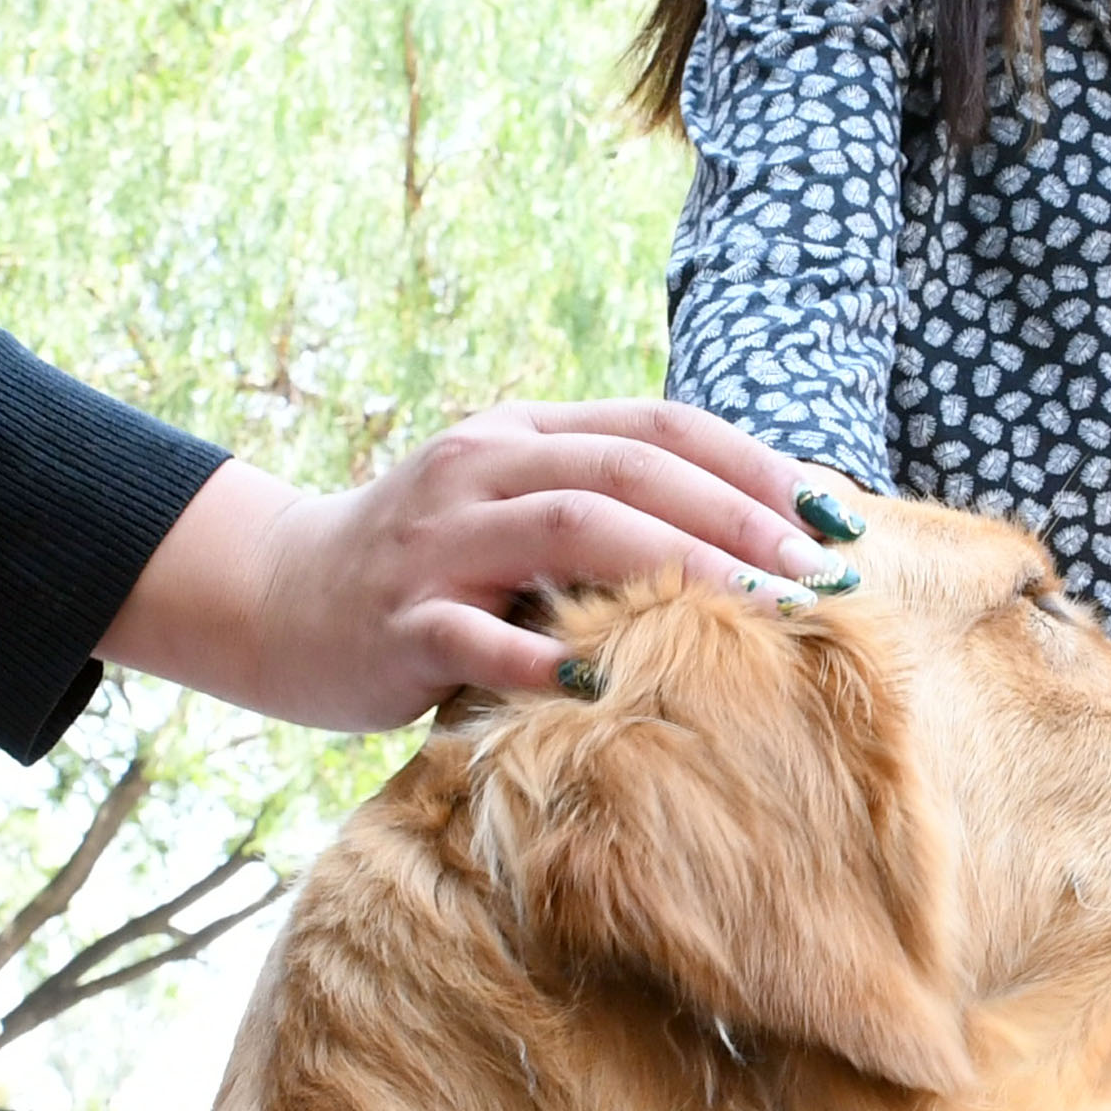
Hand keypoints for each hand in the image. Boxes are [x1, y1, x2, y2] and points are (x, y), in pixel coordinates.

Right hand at [103, 405, 849, 725]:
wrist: (273, 598)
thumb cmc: (427, 566)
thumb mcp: (513, 509)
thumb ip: (607, 507)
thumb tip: (753, 539)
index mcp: (525, 434)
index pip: (660, 426)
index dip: (754, 464)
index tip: (837, 513)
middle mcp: (485, 468)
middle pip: (631, 470)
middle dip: (740, 516)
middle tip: (823, 570)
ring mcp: (439, 543)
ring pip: (571, 528)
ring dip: (675, 562)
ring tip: (758, 606)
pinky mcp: (399, 621)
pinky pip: (476, 636)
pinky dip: (543, 657)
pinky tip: (604, 684)